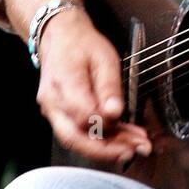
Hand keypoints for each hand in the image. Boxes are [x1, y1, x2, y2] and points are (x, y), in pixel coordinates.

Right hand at [34, 9, 152, 166]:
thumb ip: (109, 87)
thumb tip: (115, 113)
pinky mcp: (58, 117)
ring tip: (135, 146)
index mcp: (64, 83)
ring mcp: (52, 112)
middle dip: (107, 151)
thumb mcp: (104, 58)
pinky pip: (76, 134)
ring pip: (75, 140)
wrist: (59, 37)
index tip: (133, 130)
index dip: (108, 126)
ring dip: (106, 149)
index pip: (83, 116)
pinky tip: (122, 140)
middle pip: (74, 138)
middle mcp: (53, 103)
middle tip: (136, 150)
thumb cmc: (83, 45)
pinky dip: (99, 141)